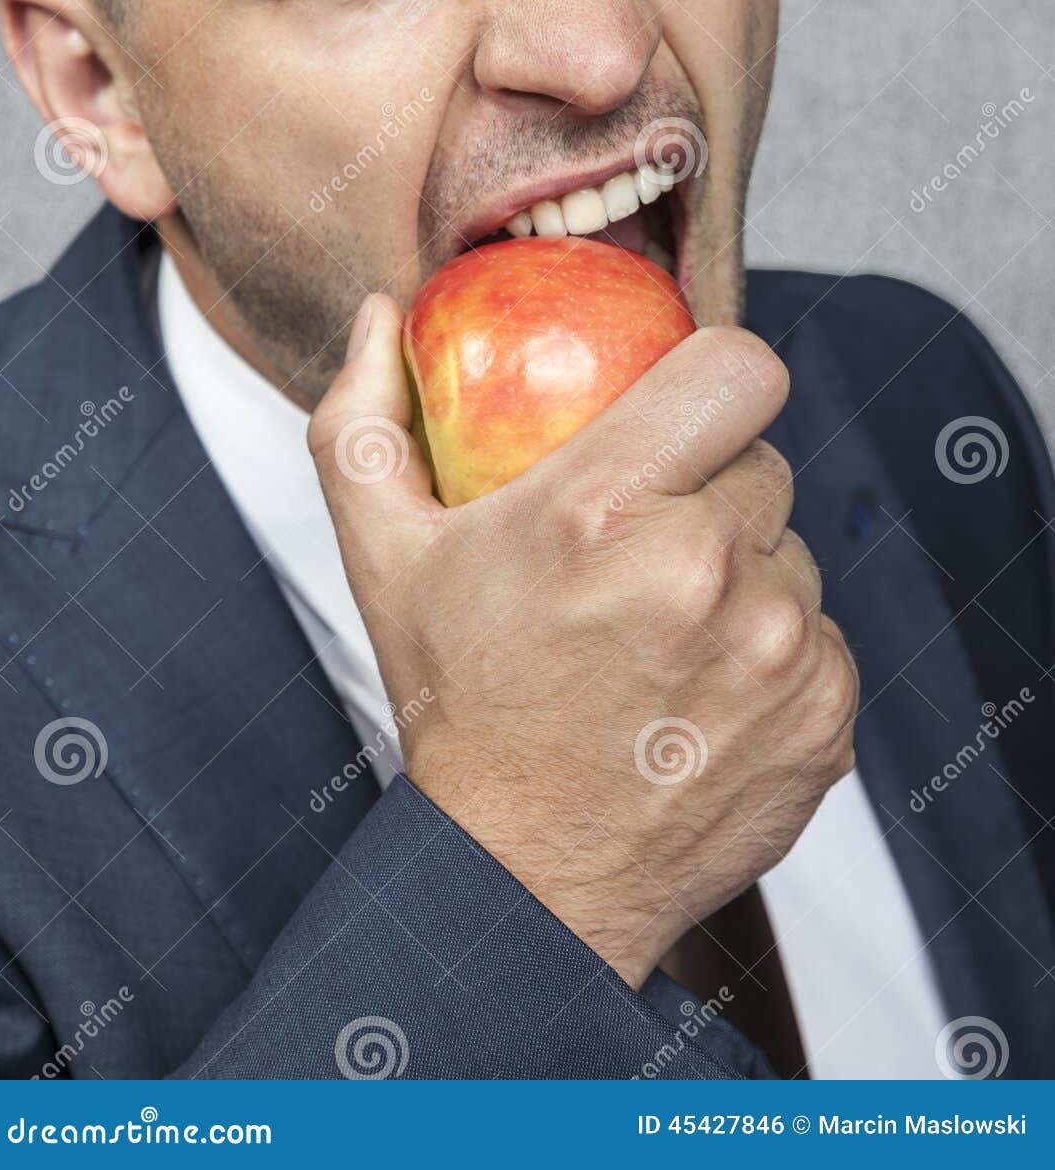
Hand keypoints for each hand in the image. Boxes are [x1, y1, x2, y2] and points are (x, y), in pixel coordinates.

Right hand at [309, 296, 857, 989]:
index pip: (739, 366)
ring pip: (794, 553)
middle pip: (763, 462)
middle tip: (644, 542)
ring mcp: (778, 651)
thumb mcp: (381, 556)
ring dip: (744, 573)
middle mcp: (707, 572)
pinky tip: (699, 691)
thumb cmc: (453, 700)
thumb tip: (382, 316)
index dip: (715, 374)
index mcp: (605, 509)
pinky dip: (772, 653)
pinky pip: (820, 636)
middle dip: (711, 486)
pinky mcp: (825, 717)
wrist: (523, 875)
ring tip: (663, 630)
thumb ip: (366, 420)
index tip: (681, 408)